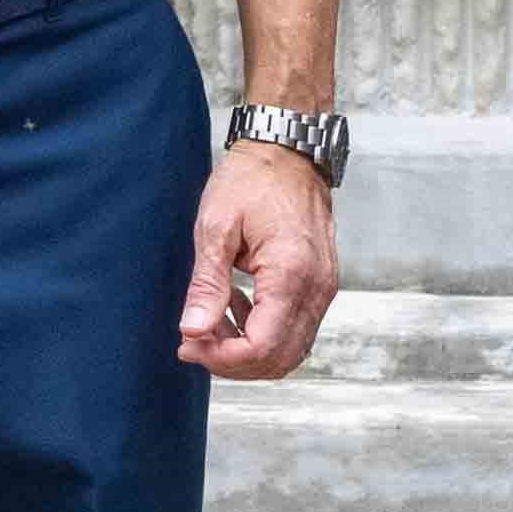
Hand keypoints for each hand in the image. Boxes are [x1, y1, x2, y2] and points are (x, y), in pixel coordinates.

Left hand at [182, 141, 338, 379]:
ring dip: (248, 350)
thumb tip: (192, 331)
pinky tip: (236, 307)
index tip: (187, 344)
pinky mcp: (321, 284)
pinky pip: (297, 328)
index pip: (260, 348)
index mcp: (290, 275)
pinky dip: (265, 332)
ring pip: (291, 351)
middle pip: (278, 360)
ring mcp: (324, 288)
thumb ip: (207, 284)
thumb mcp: (216, 228)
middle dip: (232, 361)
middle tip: (195, 340)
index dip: (220, 358)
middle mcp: (317, 288)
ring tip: (213, 322)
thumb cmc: (251, 180)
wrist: (287, 150)